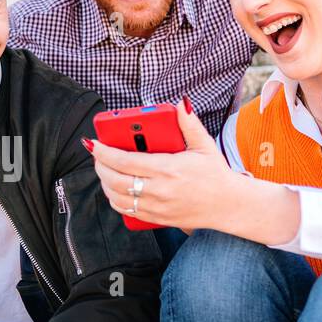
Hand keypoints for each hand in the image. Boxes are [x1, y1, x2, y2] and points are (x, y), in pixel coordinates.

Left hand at [90, 100, 231, 231]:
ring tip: (103, 168)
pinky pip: (126, 210)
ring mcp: (156, 207)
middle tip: (96, 154)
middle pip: (115, 180)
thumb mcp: (204, 145)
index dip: (104, 152)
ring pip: (117, 197)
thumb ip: (189, 124)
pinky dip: (115, 199)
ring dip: (104, 182)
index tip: (93, 143)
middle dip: (100, 165)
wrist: (228, 206)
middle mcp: (159, 190)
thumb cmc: (215, 174)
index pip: (125, 161)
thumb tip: (181, 103)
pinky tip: (114, 187)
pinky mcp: (156, 218)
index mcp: (168, 169)